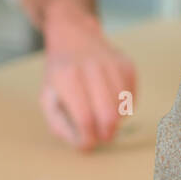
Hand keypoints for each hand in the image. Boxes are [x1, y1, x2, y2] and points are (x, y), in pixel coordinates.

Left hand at [38, 2, 135, 149]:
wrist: (73, 35)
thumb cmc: (60, 72)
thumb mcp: (48, 97)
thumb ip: (59, 125)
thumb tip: (83, 144)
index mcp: (67, 77)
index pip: (85, 118)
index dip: (88, 139)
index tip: (87, 144)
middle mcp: (92, 67)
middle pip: (109, 115)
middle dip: (106, 134)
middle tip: (101, 137)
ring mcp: (112, 63)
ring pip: (124, 107)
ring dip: (115, 121)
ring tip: (103, 118)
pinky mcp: (127, 63)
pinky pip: (132, 96)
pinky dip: (125, 106)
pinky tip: (112, 102)